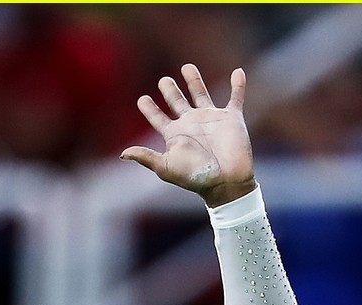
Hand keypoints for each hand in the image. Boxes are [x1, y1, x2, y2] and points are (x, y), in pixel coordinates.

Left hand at [121, 65, 255, 207]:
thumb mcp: (165, 166)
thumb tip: (123, 154)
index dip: (149, 109)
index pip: (158, 118)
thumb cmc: (194, 176)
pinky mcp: (231, 118)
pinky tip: (238, 72)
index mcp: (174, 135)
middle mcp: (191, 124)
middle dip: (170, 90)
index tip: (142, 98)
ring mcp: (211, 119)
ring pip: (201, 94)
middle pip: (177, 102)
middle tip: (163, 80)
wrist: (224, 181)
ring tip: (186, 67)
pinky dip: (238, 85)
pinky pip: (236, 97)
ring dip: (194, 81)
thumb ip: (145, 157)